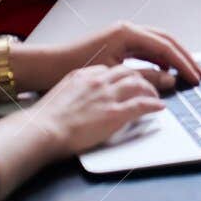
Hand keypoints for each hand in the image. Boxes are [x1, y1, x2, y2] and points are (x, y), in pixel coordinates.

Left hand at [22, 22, 200, 94]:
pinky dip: (159, 58)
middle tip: (198, 74)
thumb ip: (145, 76)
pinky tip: (163, 70)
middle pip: (165, 40)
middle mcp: (126, 29)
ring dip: (173, 57)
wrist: (45, 67)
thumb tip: (170, 79)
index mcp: (127, 33)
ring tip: (186, 72)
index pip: (165, 46)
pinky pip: (146, 48)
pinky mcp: (116, 43)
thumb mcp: (114, 75)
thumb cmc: (74, 68)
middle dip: (184, 57)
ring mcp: (122, 35)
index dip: (184, 62)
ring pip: (157, 43)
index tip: (195, 77)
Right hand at [29, 64, 166, 157]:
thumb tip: (83, 96)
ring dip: (152, 89)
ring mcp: (108, 96)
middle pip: (129, 72)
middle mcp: (99, 82)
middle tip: (152, 83)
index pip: (112, 70)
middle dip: (144, 76)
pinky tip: (159, 108)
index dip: (125, 75)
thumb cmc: (46, 119)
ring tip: (157, 96)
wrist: (42, 130)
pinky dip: (153, 105)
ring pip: (139, 84)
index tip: (130, 79)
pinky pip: (141, 104)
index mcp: (84, 75)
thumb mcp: (61, 94)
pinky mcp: (115, 113)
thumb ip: (76, 90)